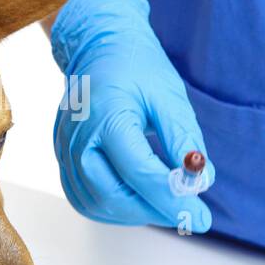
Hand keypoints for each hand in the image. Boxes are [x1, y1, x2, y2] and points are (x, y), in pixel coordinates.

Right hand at [51, 0, 214, 230]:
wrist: (97, 47)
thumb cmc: (134, 66)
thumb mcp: (169, 95)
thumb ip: (183, 139)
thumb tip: (199, 182)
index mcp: (104, 115)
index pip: (138, 170)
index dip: (171, 197)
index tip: (201, 217)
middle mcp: (77, 137)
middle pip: (111, 195)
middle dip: (154, 210)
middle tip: (189, 214)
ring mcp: (64, 151)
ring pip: (97, 204)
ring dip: (136, 212)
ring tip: (165, 201)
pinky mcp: (63, 161)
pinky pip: (86, 199)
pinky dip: (115, 208)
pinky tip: (139, 198)